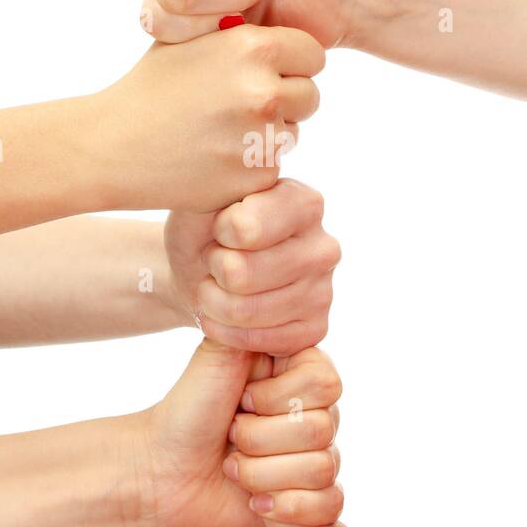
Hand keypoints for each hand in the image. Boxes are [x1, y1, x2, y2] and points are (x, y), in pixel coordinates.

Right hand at [91, 25, 323, 211]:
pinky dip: (250, 165)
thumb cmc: (151, 87)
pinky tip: (214, 157)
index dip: (293, 63)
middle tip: (241, 106)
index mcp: (253, 49)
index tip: (273, 72)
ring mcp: (262, 140)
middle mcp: (265, 92)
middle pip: (309, 96)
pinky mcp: (255, 178)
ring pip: (292, 134)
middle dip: (285, 101)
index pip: (312, 54)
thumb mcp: (190, 39)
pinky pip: (272, 167)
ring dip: (269, 134)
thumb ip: (238, 28)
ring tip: (220, 131)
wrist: (113, 146)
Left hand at [124, 341, 343, 526]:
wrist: (158, 471)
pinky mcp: (308, 503)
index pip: (327, 383)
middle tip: (230, 436)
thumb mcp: (219, 355)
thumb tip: (285, 304)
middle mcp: (312, 416)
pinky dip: (287, 509)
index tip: (242, 399)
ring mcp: (312, 460)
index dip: (278, 396)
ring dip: (263, 473)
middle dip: (261, 437)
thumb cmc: (186, 412)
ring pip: (323, 468)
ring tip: (232, 468)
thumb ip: (258, 325)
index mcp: (299, 377)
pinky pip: (329, 506)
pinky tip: (255, 504)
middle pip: (325, 428)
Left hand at [164, 179, 340, 355]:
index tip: (218, 227)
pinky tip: (225, 313)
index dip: (217, 232)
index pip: (245, 227)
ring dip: (213, 301)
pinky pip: (259, 340)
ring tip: (215, 285)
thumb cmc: (203, 228)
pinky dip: (228, 331)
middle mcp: (325, 245)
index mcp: (304, 201)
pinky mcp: (315, 328)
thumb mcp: (202, 196)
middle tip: (214, 260)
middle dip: (212, 269)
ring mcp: (325, 290)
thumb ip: (222, 187)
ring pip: (246, 310)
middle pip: (242, 273)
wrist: (202, 272)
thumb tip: (241, 202)